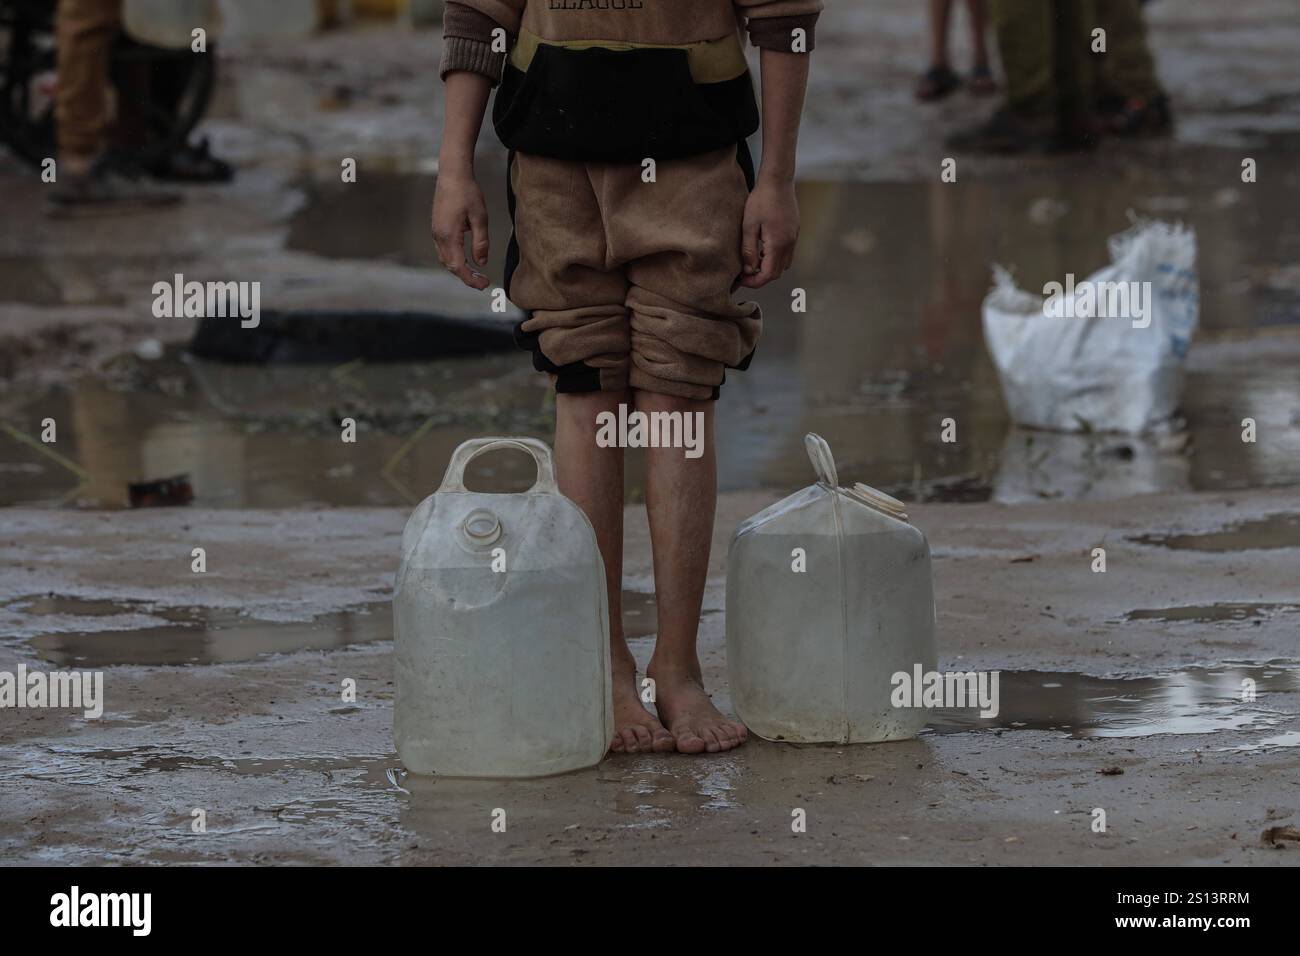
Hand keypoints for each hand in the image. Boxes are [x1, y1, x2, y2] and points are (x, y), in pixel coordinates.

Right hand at [432, 170, 490, 289]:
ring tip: (476, 273)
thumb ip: (481, 242)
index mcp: (449, 235)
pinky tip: (466, 258)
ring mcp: (436, 232)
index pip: (458, 267)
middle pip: (450, 265)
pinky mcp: (437, 227)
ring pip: (446, 259)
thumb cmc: (467, 192)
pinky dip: (454, 259)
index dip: (471, 279)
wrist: (452, 174)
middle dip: (466, 276)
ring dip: (460, 268)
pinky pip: (444, 250)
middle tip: (483, 281)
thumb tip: (481, 262)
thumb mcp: (480, 218)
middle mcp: (439, 236)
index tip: (484, 284)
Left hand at [738, 176, 798, 288]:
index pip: (768, 275)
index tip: (741, 280)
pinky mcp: (794, 232)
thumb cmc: (761, 200)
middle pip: (777, 273)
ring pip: (783, 265)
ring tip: (752, 262)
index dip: (754, 282)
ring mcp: (794, 238)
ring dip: (768, 268)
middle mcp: (789, 244)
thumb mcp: (748, 226)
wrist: (778, 180)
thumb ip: (749, 250)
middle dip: (760, 277)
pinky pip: (786, 253)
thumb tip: (748, 270)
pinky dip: (774, 258)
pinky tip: (762, 250)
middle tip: (744, 273)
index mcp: (777, 244)